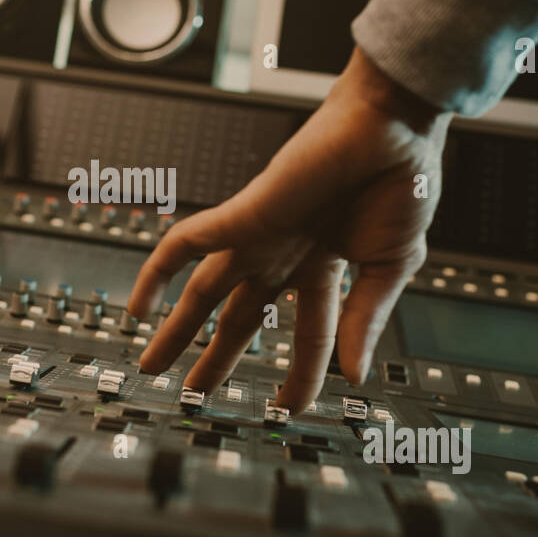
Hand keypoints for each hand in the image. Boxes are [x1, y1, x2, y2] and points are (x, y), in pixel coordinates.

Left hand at [125, 47, 451, 410]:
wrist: (395, 128)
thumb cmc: (402, 181)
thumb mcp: (391, 265)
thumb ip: (366, 318)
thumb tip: (354, 374)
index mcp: (323, 267)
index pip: (306, 334)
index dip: (300, 375)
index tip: (288, 408)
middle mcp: (283, 254)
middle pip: (237, 317)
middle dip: (213, 356)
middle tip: (191, 392)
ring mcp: (258, 236)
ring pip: (203, 291)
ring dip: (175, 329)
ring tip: (151, 364)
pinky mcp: (242, 214)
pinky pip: (184, 245)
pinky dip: (157, 274)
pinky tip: (136, 307)